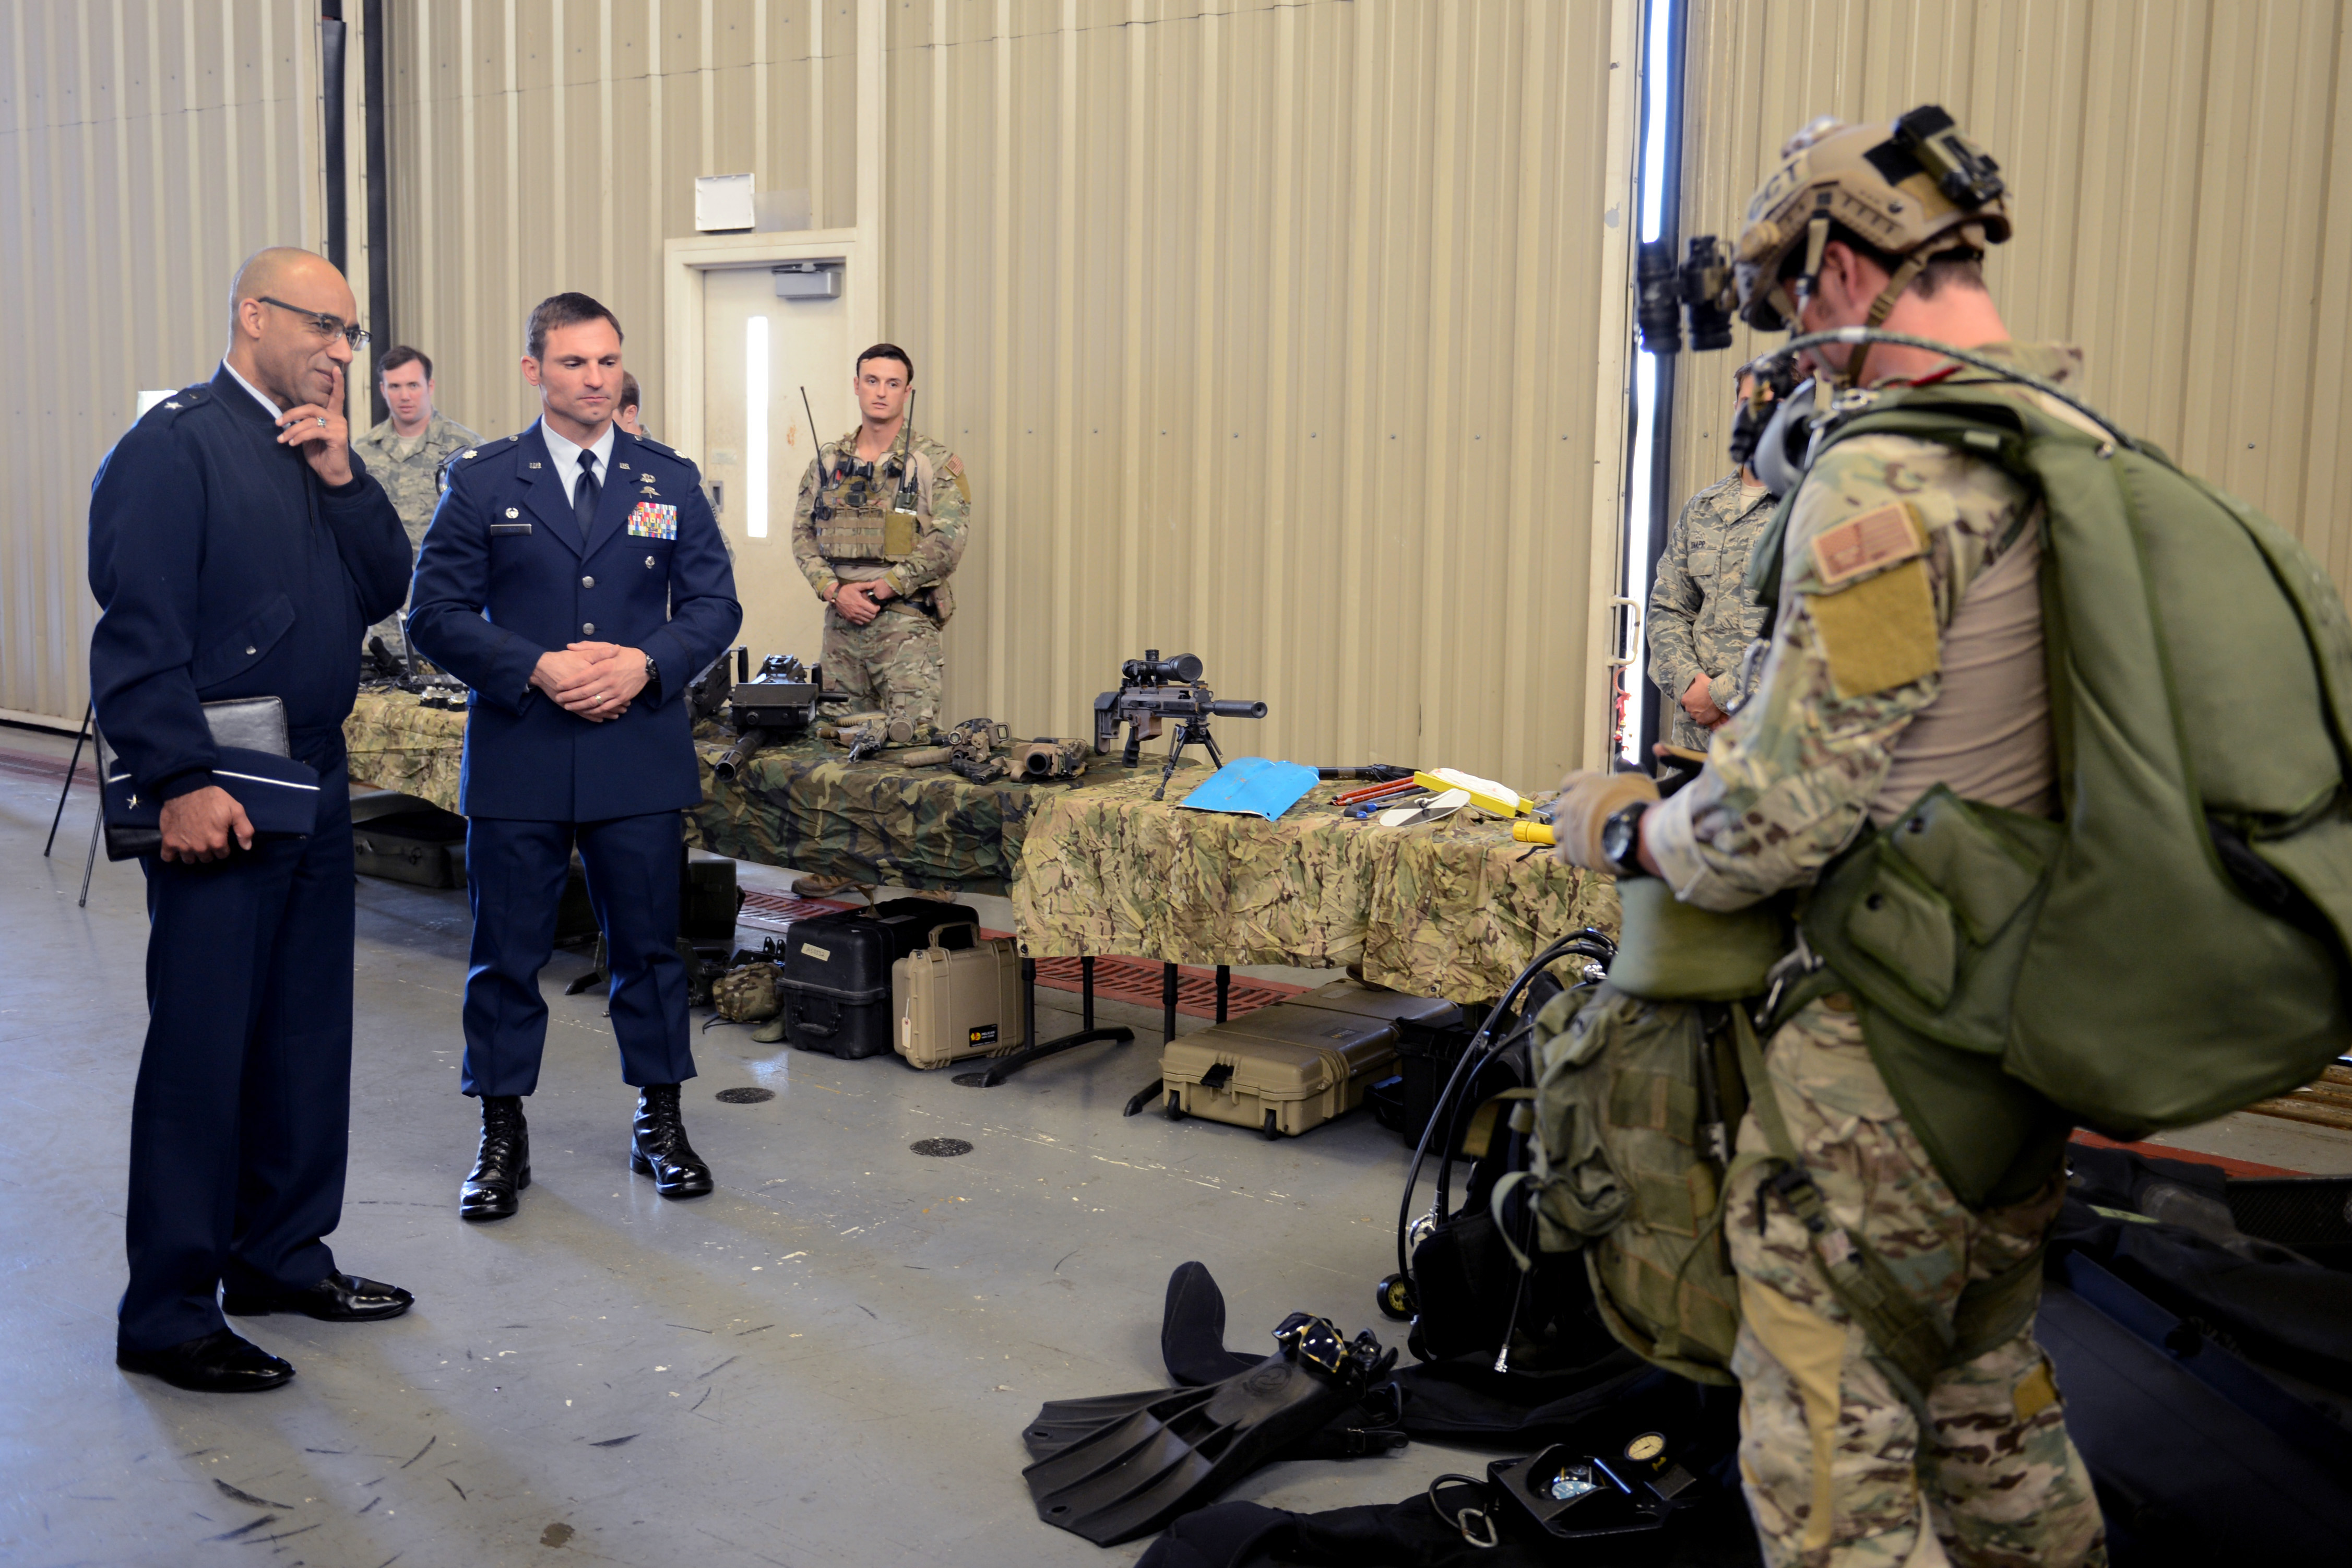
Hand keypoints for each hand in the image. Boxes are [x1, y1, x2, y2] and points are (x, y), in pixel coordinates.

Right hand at [159, 785, 254, 862]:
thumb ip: (244, 829)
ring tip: (192, 841)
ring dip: (192, 853)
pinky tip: (176, 848)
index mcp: (217, 841)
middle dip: (208, 850)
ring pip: (189, 859)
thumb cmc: (212, 799)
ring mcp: (183, 846)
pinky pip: (167, 857)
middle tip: (206, 837)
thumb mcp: (236, 809)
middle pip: (206, 858)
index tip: (219, 836)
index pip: (222, 854)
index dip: (222, 846)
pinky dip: (172, 854)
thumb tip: (247, 847)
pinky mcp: (168, 841)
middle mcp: (200, 847)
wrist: (186, 789)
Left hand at [277, 364, 353, 485]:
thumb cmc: (320, 455)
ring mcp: (339, 427)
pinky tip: (292, 443)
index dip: (337, 382)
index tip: (335, 368)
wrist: (332, 474)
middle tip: (277, 423)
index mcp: (333, 416)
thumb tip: (287, 419)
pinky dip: (300, 436)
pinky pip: (313, 431)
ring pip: (309, 420)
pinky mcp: (337, 437)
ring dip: (292, 429)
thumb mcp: (309, 437)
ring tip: (282, 439)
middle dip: (291, 414)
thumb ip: (304, 424)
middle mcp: (338, 419)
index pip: (336, 396)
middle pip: (311, 407)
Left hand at [547, 642, 647, 720]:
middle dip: (569, 697)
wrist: (645, 665)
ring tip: (568, 706)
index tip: (558, 686)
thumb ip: (587, 647)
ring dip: (578, 706)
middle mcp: (608, 680)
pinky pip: (605, 707)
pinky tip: (585, 710)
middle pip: (584, 692)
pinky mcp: (622, 698)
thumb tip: (569, 646)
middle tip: (559, 698)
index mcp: (603, 667)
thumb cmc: (623, 655)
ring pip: (593, 702)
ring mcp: (615, 691)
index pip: (581, 678)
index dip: (568, 684)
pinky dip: (594, 711)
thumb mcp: (606, 646)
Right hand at [832, 581, 882, 626]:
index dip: (877, 608)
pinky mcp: (849, 618)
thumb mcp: (856, 586)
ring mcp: (853, 616)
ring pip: (866, 621)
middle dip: (874, 613)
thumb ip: (866, 585)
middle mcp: (858, 611)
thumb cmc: (846, 590)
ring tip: (868, 612)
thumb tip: (875, 583)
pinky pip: (860, 623)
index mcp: (861, 603)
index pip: (874, 610)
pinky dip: (863, 620)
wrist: (835, 595)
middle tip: (873, 609)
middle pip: (871, 617)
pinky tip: (862, 615)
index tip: (877, 606)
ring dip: (869, 617)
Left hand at [1547, 770, 1659, 871]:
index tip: (1585, 798)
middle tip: (1588, 822)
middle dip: (1571, 814)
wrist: (1635, 833)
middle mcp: (1571, 803)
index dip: (1575, 791)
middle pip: (1560, 808)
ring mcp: (1567, 827)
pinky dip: (1570, 853)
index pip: (1567, 783)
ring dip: (1568, 835)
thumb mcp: (1637, 780)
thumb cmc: (1638, 805)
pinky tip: (1583, 853)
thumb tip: (1621, 760)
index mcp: (1585, 783)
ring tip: (1585, 839)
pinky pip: (1561, 852)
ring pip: (1557, 831)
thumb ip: (1626, 770)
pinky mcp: (1569, 851)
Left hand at [1680, 674, 1728, 728]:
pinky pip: (1700, 721)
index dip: (1691, 699)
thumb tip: (1695, 674)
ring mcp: (1694, 715)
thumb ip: (1696, 677)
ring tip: (1706, 708)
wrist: (1718, 697)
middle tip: (1703, 703)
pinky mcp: (1701, 721)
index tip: (1697, 698)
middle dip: (1695, 706)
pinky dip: (1703, 718)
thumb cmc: (1709, 687)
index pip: (1685, 701)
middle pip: (1690, 708)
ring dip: (1699, 712)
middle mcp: (1688, 708)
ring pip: (1695, 715)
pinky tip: (1708, 714)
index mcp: (1685, 699)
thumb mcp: (1701, 678)